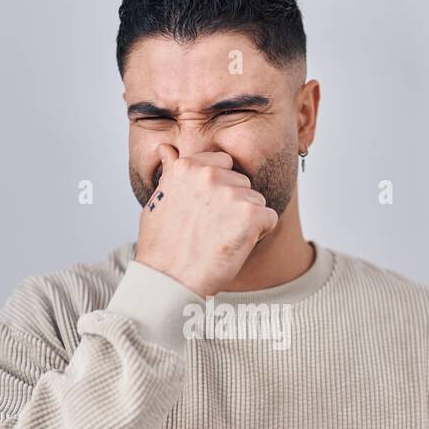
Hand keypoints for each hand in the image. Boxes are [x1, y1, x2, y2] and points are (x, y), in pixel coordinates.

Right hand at [133, 144, 279, 297]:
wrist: (169, 279)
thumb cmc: (162, 246)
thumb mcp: (158, 199)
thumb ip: (171, 172)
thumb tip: (166, 148)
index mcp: (187, 167)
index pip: (223, 163)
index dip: (220, 189)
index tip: (207, 210)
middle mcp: (210, 174)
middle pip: (242, 182)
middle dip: (234, 205)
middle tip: (212, 230)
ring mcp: (231, 193)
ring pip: (256, 201)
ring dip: (246, 220)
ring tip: (221, 239)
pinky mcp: (250, 214)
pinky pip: (269, 218)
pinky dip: (259, 234)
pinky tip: (236, 245)